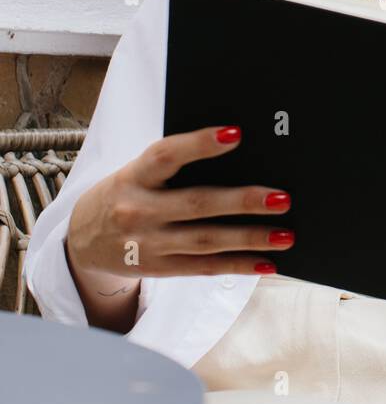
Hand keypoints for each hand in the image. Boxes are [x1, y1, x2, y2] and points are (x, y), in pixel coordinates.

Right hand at [67, 125, 293, 282]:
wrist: (82, 239)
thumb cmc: (127, 192)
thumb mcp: (138, 172)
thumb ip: (176, 165)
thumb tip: (237, 150)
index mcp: (134, 176)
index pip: (166, 156)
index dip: (200, 144)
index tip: (237, 134)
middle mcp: (139, 210)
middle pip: (197, 204)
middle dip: (243, 201)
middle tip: (283, 198)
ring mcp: (148, 244)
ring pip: (206, 241)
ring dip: (250, 238)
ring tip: (286, 234)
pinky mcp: (160, 269)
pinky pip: (204, 268)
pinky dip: (238, 265)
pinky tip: (267, 262)